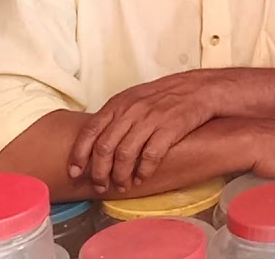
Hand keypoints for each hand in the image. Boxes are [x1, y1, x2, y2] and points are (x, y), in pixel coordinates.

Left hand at [68, 71, 218, 192]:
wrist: (200, 88)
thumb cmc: (165, 96)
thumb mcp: (134, 98)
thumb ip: (116, 116)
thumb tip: (95, 142)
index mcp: (119, 103)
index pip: (90, 130)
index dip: (79, 154)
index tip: (75, 172)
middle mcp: (131, 110)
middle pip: (105, 147)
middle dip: (99, 172)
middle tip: (100, 185)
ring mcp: (151, 119)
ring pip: (125, 154)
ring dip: (120, 176)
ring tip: (121, 185)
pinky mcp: (170, 128)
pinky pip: (150, 156)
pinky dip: (143, 171)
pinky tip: (142, 178)